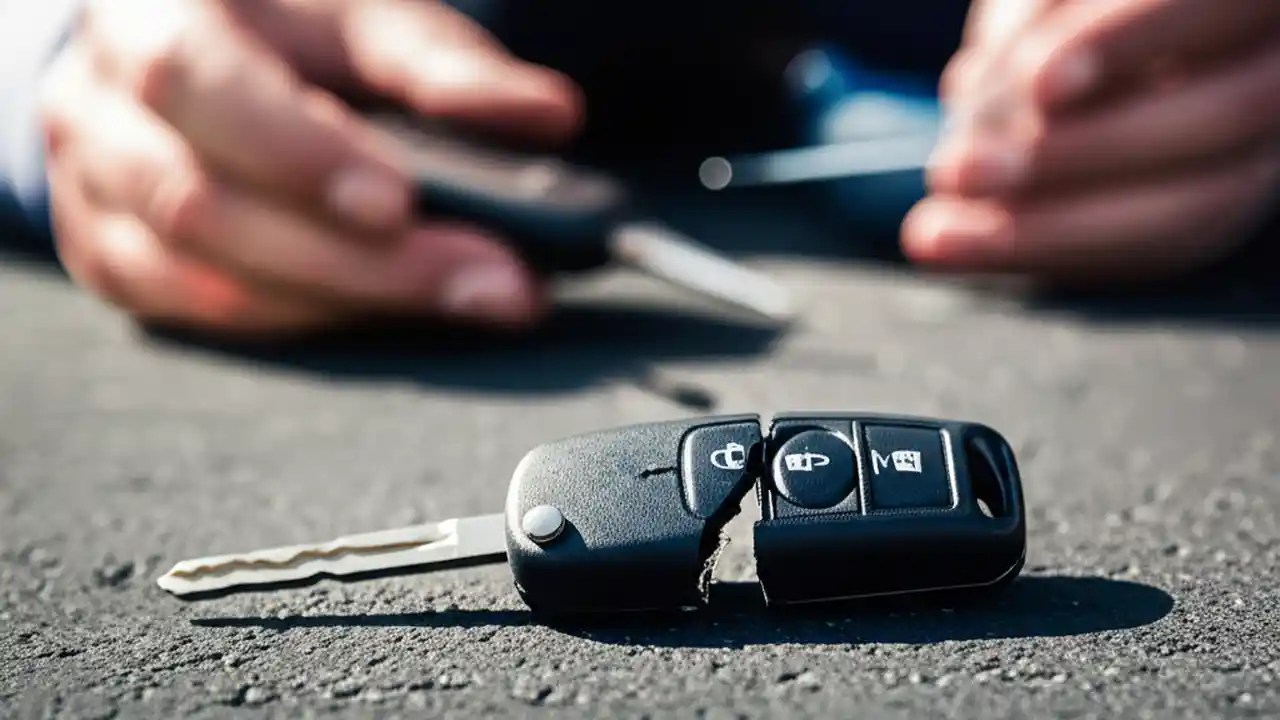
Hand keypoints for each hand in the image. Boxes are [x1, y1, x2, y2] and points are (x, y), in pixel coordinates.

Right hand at [41, 0, 582, 336]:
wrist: (181, 48)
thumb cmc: (278, 25)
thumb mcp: (360, 16)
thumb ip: (441, 64)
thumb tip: (551, 115)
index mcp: (155, 16)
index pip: (206, 88)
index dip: (301, 156)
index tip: (402, 205)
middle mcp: (99, 109)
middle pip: (207, 208)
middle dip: (360, 262)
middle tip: (489, 285)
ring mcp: (90, 194)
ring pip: (203, 278)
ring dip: (343, 305)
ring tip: (466, 302)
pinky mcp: (110, 258)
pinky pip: (199, 314)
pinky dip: (299, 322)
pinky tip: (383, 317)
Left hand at [903, 0, 1279, 282]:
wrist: (1091, 46)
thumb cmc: (1064, 9)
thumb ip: (1042, 24)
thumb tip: (1013, 101)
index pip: (1213, 4)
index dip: (1125, 44)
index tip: (1042, 86)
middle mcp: (1272, 69)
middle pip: (1217, 119)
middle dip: (1075, 154)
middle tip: (956, 171)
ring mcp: (1257, 151)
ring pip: (1189, 209)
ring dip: (1048, 227)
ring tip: (938, 230)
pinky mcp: (1212, 210)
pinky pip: (1150, 251)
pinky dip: (1049, 253)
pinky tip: (963, 247)